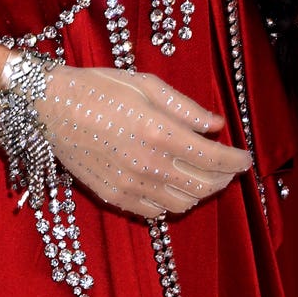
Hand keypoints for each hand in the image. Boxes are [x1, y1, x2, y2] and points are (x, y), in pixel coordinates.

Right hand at [37, 66, 251, 218]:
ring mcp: (130, 186)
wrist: (51, 107)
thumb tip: (217, 124)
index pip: (213, 159)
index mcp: (160, 133)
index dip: (236, 161)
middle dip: (223, 178)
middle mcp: (148, 166)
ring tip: (202, 174)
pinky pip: (155, 212)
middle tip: (228, 165)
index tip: (246, 158)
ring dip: (199, 191)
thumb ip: (185, 108)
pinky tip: (172, 184)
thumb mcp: (146, 84)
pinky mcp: (114, 197)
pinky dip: (172, 202)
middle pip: (203, 186)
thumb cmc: (100, 87)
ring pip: (182, 203)